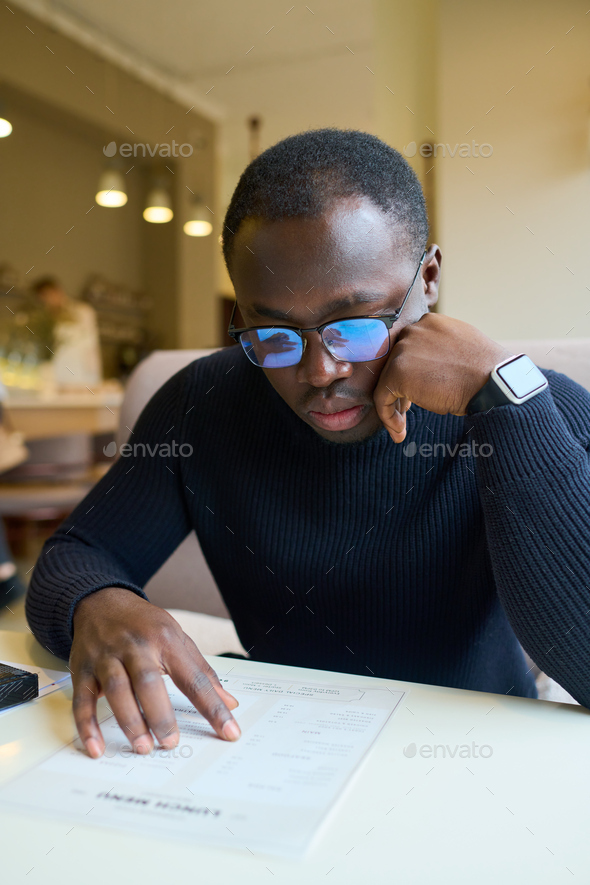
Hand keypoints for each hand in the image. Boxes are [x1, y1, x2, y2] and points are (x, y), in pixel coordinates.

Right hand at [70, 587, 240, 758]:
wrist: (101, 602)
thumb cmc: (144, 624)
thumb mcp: (178, 638)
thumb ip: (202, 672)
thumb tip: (228, 702)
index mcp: (166, 639)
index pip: (193, 677)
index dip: (213, 706)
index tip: (229, 730)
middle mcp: (135, 646)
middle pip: (148, 681)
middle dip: (160, 714)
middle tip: (171, 742)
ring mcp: (106, 657)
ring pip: (117, 689)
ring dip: (129, 721)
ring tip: (143, 747)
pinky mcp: (83, 669)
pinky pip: (82, 700)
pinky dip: (87, 726)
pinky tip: (96, 747)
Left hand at [373, 313, 511, 442]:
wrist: (492, 383)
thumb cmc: (484, 372)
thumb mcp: (459, 348)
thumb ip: (438, 350)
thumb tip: (424, 366)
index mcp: (429, 322)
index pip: (408, 348)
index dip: (409, 372)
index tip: (415, 392)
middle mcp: (413, 330)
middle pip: (394, 363)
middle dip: (400, 389)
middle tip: (407, 410)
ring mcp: (403, 350)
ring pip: (386, 380)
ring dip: (393, 405)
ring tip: (402, 426)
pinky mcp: (398, 372)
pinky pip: (382, 397)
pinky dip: (387, 416)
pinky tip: (399, 432)